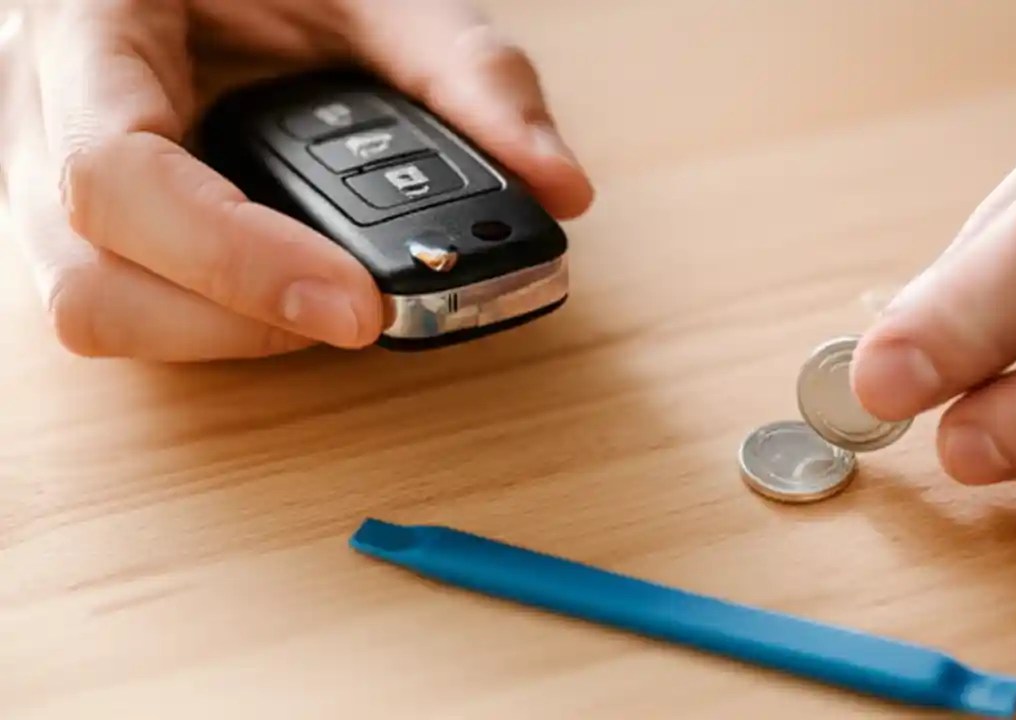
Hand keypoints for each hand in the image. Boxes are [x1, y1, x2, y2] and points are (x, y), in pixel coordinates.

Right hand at [0, 0, 592, 360]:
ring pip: (95, 311)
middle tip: (362, 316)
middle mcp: (47, 117)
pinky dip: (216, 319)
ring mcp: (49, 178)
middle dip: (235, 322)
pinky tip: (285, 286)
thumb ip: (466, 74)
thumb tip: (558, 183)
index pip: (117, 177)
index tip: (354, 307)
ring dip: (224, 334)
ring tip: (327, 300)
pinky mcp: (86, 224)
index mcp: (92, 29)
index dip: (235, 262)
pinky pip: (126, 304)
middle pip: (88, 278)